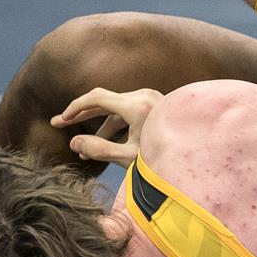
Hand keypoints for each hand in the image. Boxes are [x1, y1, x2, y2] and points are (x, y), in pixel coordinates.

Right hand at [49, 87, 163, 167]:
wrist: (197, 157)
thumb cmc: (166, 160)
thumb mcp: (129, 158)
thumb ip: (99, 150)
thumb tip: (73, 143)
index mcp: (137, 106)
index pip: (96, 98)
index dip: (74, 108)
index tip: (60, 121)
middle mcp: (144, 96)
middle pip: (103, 100)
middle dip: (81, 114)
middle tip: (59, 124)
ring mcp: (151, 98)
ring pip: (115, 107)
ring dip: (98, 125)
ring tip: (84, 147)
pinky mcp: (155, 105)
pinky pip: (127, 111)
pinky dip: (114, 124)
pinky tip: (104, 143)